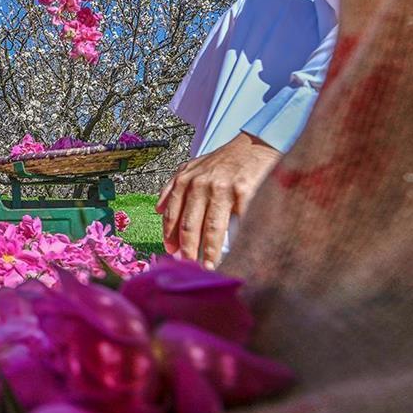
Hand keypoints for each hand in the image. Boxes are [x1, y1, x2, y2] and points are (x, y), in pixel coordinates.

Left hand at [156, 132, 280, 266]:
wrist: (255, 144)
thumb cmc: (224, 160)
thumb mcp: (193, 166)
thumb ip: (174, 186)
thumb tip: (156, 209)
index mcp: (186, 180)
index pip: (172, 214)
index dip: (170, 237)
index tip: (172, 254)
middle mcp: (201, 184)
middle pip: (190, 225)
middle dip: (187, 250)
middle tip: (189, 268)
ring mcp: (223, 187)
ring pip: (212, 227)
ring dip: (209, 251)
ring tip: (209, 267)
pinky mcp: (245, 191)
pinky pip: (238, 222)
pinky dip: (236, 241)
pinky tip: (235, 253)